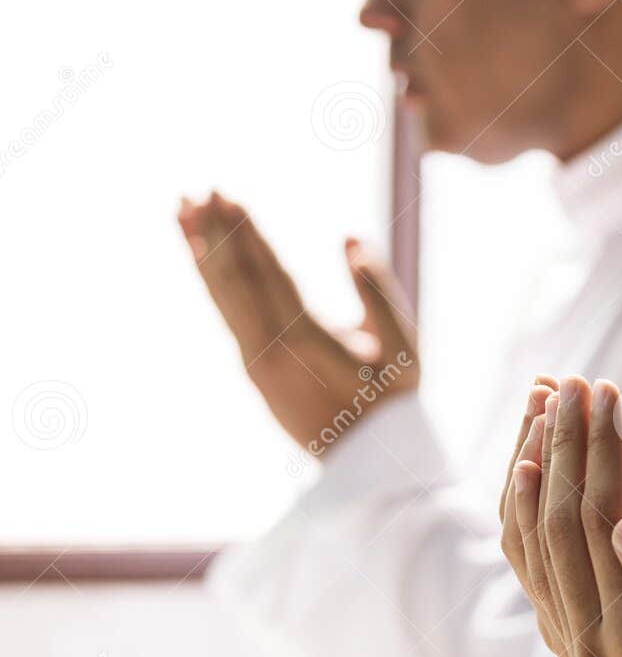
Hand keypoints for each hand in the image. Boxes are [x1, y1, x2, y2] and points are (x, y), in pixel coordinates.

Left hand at [177, 191, 418, 453]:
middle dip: (214, 234)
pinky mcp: (254, 371)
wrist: (370, 465)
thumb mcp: (404, 349)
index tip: (227, 196)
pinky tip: (201, 257)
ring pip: (222, 299)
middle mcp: (271, 353)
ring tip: (182, 213)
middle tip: (194, 191)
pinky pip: (227, 315)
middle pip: (234, 282)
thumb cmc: (394, 401)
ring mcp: (257, 365)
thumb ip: (378, 291)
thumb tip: (349, 239)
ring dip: (200, 254)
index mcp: (309, 343)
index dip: (246, 235)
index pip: (269, 275)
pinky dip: (212, 281)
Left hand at [498, 375, 621, 656]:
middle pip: (554, 522)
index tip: (602, 386)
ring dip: (533, 466)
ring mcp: (574, 653)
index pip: (598, 517)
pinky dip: (528, 507)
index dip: (598, 446)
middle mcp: (588, 650)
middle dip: (560, 441)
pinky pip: (533, 566)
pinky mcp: (576, 647)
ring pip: (529, 543)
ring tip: (539, 402)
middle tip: (564, 376)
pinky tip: (534, 466)